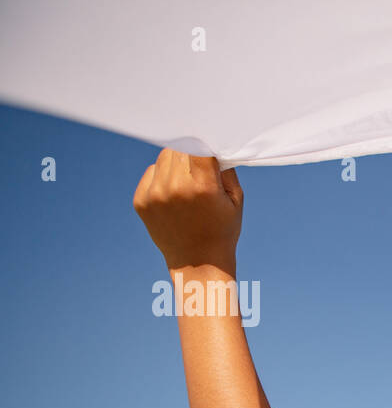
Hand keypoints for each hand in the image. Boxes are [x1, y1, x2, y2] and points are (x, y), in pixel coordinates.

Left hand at [133, 149, 242, 272]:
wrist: (197, 264)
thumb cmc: (222, 229)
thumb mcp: (235, 200)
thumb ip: (226, 169)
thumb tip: (213, 143)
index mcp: (203, 187)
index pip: (199, 146)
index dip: (205, 145)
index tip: (209, 150)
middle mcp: (176, 188)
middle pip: (180, 148)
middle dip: (191, 154)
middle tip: (199, 170)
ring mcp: (155, 194)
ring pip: (164, 157)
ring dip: (175, 163)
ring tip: (187, 184)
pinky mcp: (141, 201)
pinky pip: (151, 172)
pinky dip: (162, 177)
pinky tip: (173, 196)